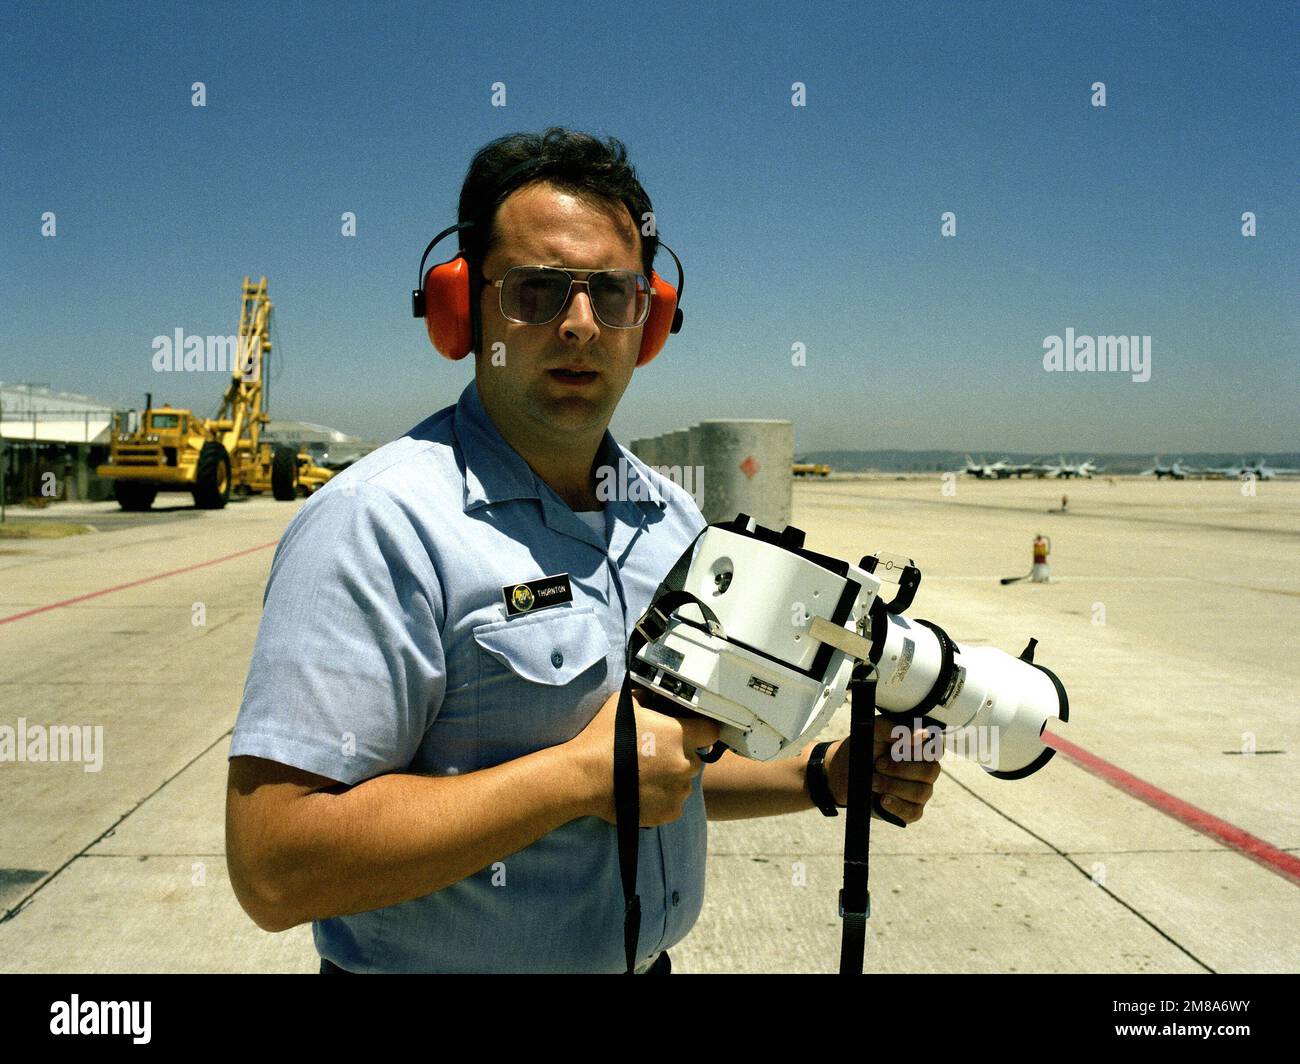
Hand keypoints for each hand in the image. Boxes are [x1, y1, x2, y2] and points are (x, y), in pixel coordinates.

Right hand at [569, 684, 720, 827]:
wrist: (584, 777)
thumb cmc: (601, 738)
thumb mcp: (624, 704)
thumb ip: (647, 698)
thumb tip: (653, 693)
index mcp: (678, 734)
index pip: (710, 731)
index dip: (701, 730)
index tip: (692, 732)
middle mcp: (684, 763)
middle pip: (694, 758)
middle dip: (679, 756)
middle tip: (654, 756)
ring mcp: (678, 791)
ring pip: (684, 783)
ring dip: (671, 779)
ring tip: (644, 777)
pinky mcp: (669, 812)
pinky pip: (674, 804)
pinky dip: (663, 800)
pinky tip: (642, 793)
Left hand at [825, 717, 940, 824]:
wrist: (846, 771)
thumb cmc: (866, 747)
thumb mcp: (874, 731)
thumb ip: (896, 729)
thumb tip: (922, 734)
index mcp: (922, 749)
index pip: (936, 749)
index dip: (918, 750)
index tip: (897, 749)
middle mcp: (926, 770)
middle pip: (929, 772)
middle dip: (900, 769)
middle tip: (879, 765)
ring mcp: (921, 791)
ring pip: (920, 792)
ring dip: (892, 785)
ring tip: (873, 781)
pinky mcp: (911, 810)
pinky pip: (912, 812)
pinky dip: (896, 805)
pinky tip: (882, 799)